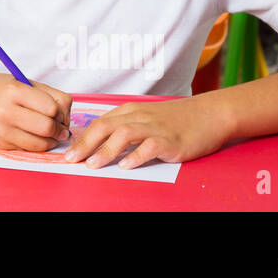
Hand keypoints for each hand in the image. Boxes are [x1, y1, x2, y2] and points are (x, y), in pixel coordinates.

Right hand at [0, 71, 73, 151]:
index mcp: (13, 91)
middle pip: (47, 127)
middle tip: (59, 126)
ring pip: (40, 143)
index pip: (51, 107)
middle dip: (59, 128)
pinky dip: (36, 144)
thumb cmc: (3, 89)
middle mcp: (5, 111)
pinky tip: (33, 134)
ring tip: (50, 132)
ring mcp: (1, 130)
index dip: (60, 110)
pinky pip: (29, 149)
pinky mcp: (0, 144)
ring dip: (51, 140)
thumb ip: (51, 96)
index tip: (58, 110)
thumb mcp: (26, 83)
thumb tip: (66, 122)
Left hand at [63, 97, 230, 168]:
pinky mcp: (170, 140)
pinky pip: (149, 146)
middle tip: (71, 160)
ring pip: (123, 134)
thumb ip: (126, 127)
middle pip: (105, 127)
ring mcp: (155, 127)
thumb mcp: (147, 118)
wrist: (210, 114)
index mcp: (130, 111)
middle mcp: (139, 116)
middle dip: (85, 144)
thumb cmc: (177, 119)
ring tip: (93, 165)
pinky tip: (126, 166)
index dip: (81, 138)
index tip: (67, 152)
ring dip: (105, 150)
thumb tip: (100, 143)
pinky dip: (136, 156)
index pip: (99, 123)